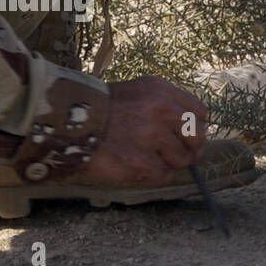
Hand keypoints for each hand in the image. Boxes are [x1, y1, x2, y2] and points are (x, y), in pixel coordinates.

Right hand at [83, 77, 207, 183]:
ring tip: (144, 156)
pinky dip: (153, 174)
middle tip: (171, 153)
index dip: (193, 127)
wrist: (65, 124)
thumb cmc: (100, 110)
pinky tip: (134, 165)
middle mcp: (160, 110)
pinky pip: (164, 174)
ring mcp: (151, 137)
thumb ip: (164, 105)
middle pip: (198, 136)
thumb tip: (190, 129)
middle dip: (188, 148)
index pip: (200, 113)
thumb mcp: (135, 92)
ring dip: (167, 162)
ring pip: (183, 159)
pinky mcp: (141, 163)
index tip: (182, 135)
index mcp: (160, 91)